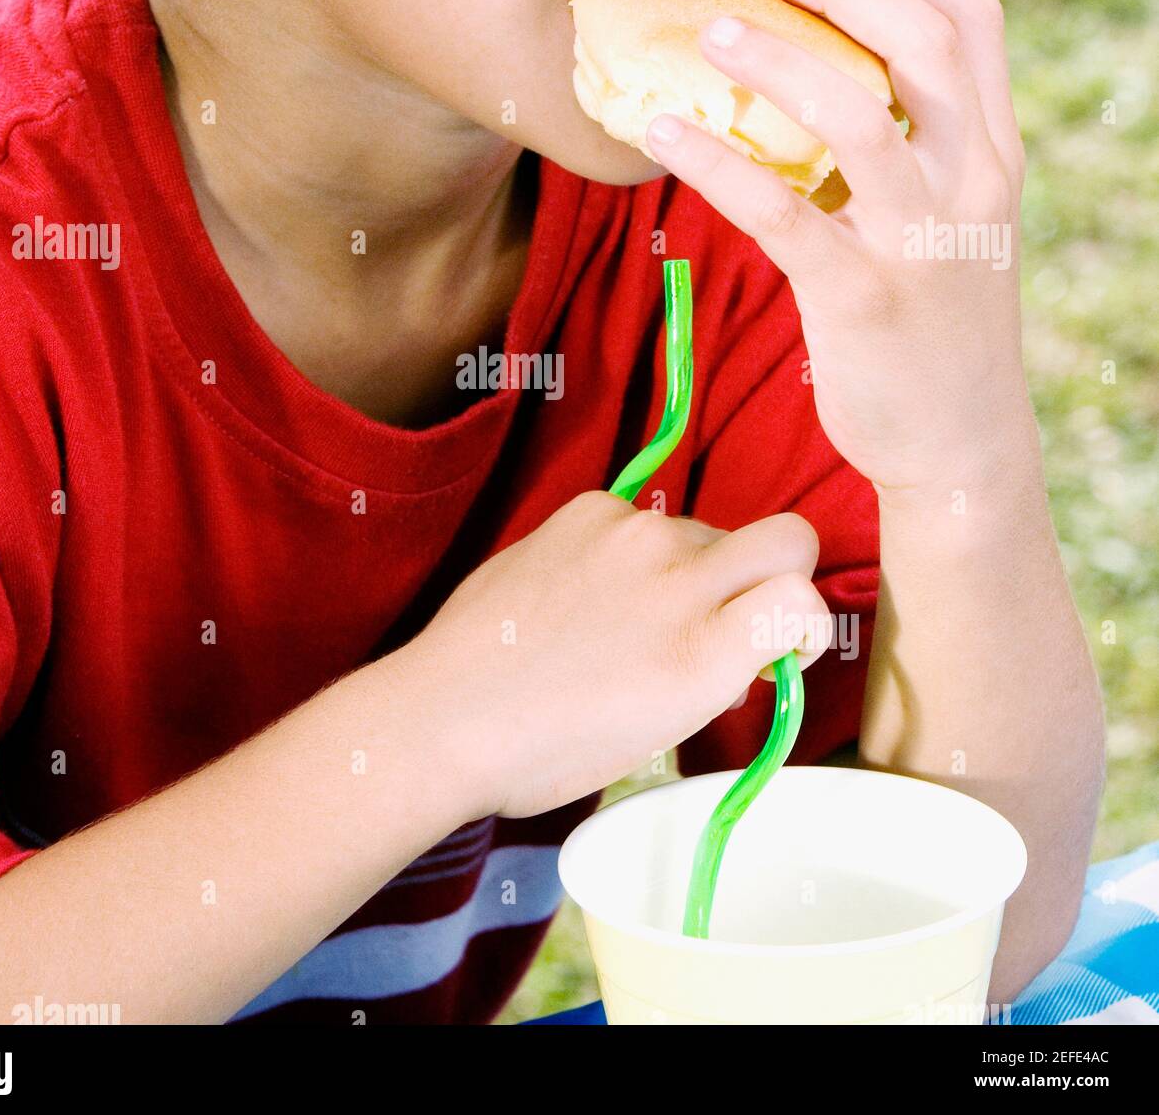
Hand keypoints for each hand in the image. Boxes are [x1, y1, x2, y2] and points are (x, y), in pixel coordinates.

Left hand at [404, 491, 830, 819]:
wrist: (447, 712)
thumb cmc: (553, 747)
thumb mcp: (663, 729)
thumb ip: (724, 668)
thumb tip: (750, 633)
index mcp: (704, 654)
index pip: (805, 596)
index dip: (805, 620)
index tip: (780, 644)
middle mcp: (680, 578)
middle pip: (782, 538)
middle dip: (771, 573)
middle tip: (721, 615)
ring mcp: (632, 531)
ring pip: (705, 531)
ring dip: (690, 565)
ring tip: (621, 614)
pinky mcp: (589, 506)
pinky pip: (641, 519)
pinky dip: (630, 550)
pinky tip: (582, 590)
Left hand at [645, 0, 1036, 499]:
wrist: (961, 444)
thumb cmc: (939, 328)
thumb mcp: (955, 227)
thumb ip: (916, 158)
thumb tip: (823, 91)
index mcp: (994, 156)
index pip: (972, 21)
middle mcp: (971, 184)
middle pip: (922, 42)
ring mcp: (918, 241)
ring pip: (854, 114)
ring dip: (773, 59)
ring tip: (709, 33)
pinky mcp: (858, 296)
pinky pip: (778, 210)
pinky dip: (714, 162)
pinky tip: (663, 134)